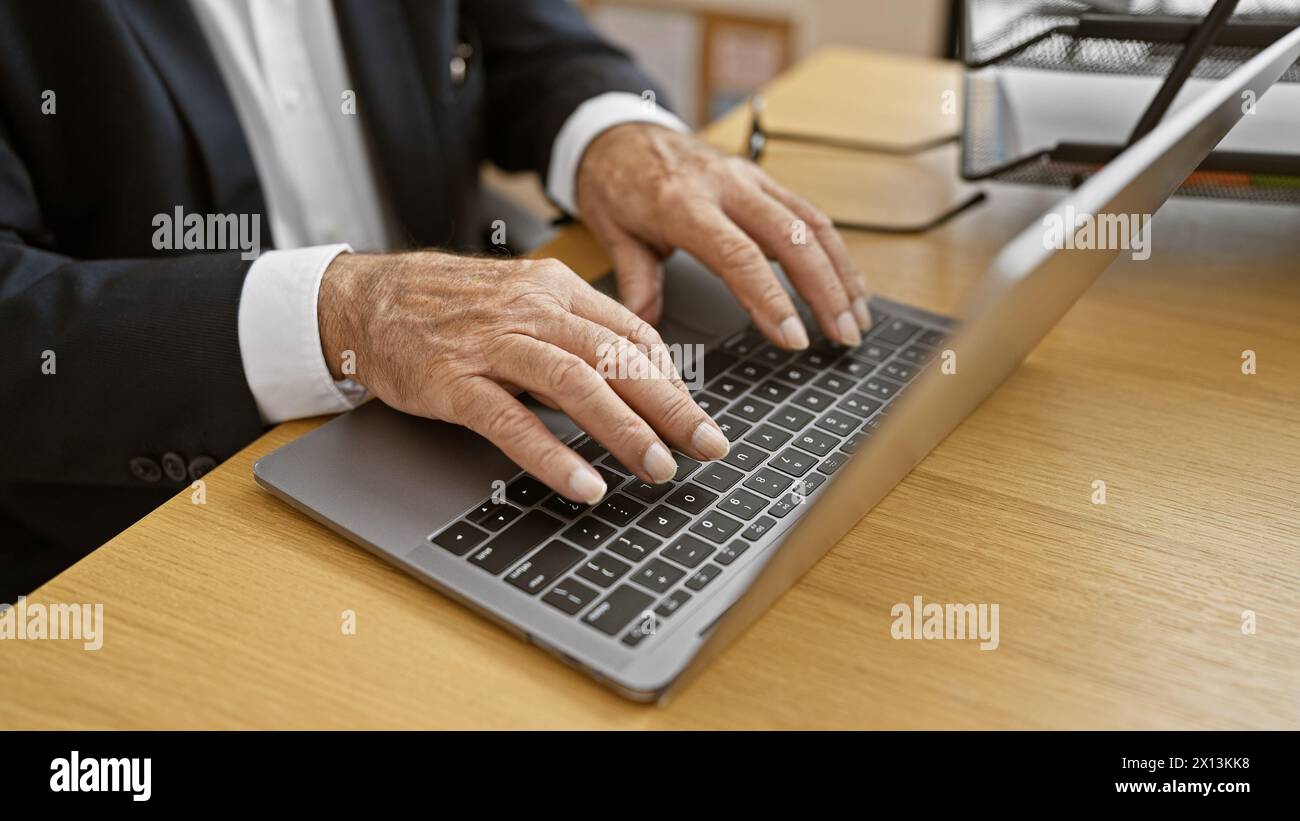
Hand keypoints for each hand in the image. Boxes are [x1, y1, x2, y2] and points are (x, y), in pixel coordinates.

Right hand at [317, 251, 729, 504]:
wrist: (367, 297)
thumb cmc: (450, 307)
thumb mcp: (523, 305)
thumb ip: (577, 338)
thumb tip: (637, 384)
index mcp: (556, 290)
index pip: (632, 334)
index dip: (672, 380)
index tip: (696, 418)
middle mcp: (531, 311)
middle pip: (617, 357)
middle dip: (671, 407)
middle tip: (708, 447)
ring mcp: (491, 345)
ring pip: (574, 382)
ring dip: (624, 429)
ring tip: (658, 468)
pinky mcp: (453, 381)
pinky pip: (511, 421)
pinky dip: (552, 454)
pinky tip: (584, 483)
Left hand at [575, 123, 872, 349]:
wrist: (618, 131)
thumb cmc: (615, 183)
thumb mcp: (613, 234)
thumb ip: (636, 282)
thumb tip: (647, 327)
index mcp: (684, 203)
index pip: (738, 256)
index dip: (771, 300)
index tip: (794, 339)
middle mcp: (726, 186)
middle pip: (792, 238)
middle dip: (826, 291)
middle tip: (844, 337)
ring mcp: (749, 179)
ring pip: (811, 223)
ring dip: (841, 273)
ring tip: (857, 319)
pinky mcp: (762, 180)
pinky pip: (808, 213)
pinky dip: (834, 251)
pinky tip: (849, 284)